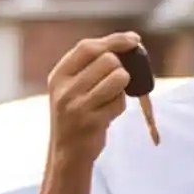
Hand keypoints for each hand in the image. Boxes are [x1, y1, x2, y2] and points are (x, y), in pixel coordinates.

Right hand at [46, 32, 141, 163]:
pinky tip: (108, 114)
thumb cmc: (75, 115)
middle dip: (120, 68)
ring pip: (118, 77)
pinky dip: (120, 105)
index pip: (87, 47)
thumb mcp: (70, 88)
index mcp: (58, 76)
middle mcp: (64, 89)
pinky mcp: (92, 122)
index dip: (114, 40)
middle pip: (108, 60)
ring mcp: (77, 106)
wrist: (66, 154)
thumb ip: (90, 66)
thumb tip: (130, 42)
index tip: (134, 39)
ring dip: (123, 86)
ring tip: (111, 97)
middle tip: (116, 82)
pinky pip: (120, 101)